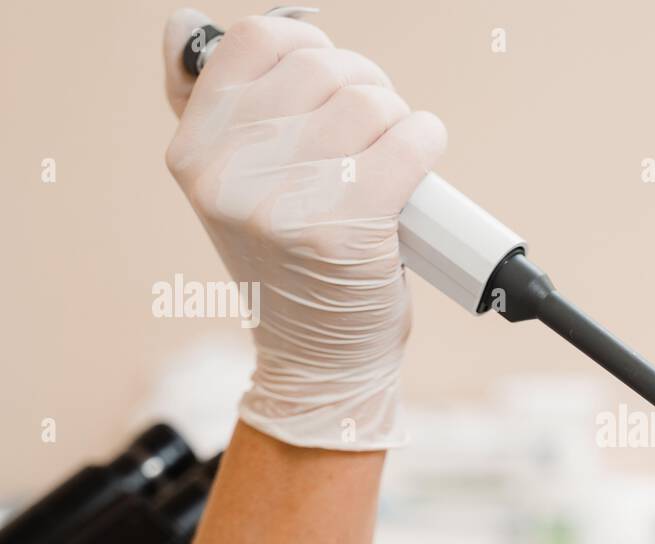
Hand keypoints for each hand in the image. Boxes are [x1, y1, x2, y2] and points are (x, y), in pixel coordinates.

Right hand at [162, 10, 445, 448]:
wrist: (319, 357)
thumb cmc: (290, 264)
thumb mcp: (229, 186)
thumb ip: (213, 107)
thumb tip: (185, 22)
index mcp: (193, 151)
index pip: (256, 40)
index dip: (308, 47)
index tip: (330, 85)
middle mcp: (227, 174)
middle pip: (323, 67)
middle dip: (364, 88)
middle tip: (372, 133)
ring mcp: (284, 204)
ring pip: (371, 101)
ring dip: (397, 120)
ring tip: (388, 159)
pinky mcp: (343, 231)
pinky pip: (409, 140)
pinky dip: (427, 142)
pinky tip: (419, 165)